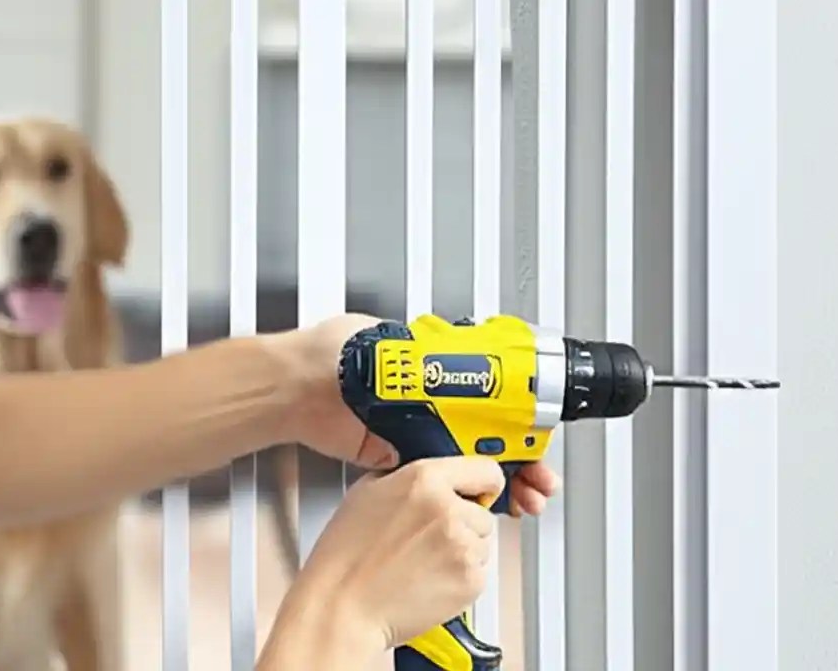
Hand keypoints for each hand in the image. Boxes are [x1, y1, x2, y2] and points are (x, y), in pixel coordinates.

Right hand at [264, 457, 505, 664]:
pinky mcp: (471, 581)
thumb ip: (406, 478)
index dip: (483, 484)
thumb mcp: (366, 492)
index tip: (479, 494)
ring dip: (462, 553)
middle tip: (429, 541)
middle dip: (464, 525)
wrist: (343, 605)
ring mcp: (463, 547)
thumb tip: (430, 480)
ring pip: (482, 545)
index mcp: (424, 480)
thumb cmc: (347, 556)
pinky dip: (460, 579)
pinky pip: (480, 575)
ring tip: (423, 563)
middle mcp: (449, 510)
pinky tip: (428, 580)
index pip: (485, 471)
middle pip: (483, 514)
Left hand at [271, 313, 560, 515]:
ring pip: (471, 465)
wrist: (295, 387)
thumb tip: (454, 338)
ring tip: (528, 495)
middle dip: (523, 460)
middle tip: (542, 478)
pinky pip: (440, 481)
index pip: (489, 398)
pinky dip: (469, 494)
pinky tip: (494, 502)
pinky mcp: (396, 462)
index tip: (539, 436)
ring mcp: (413, 436)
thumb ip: (422, 342)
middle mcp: (426, 407)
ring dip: (505, 482)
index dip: (519, 421)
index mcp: (431, 373)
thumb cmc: (329, 353)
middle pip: (489, 438)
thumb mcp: (387, 334)